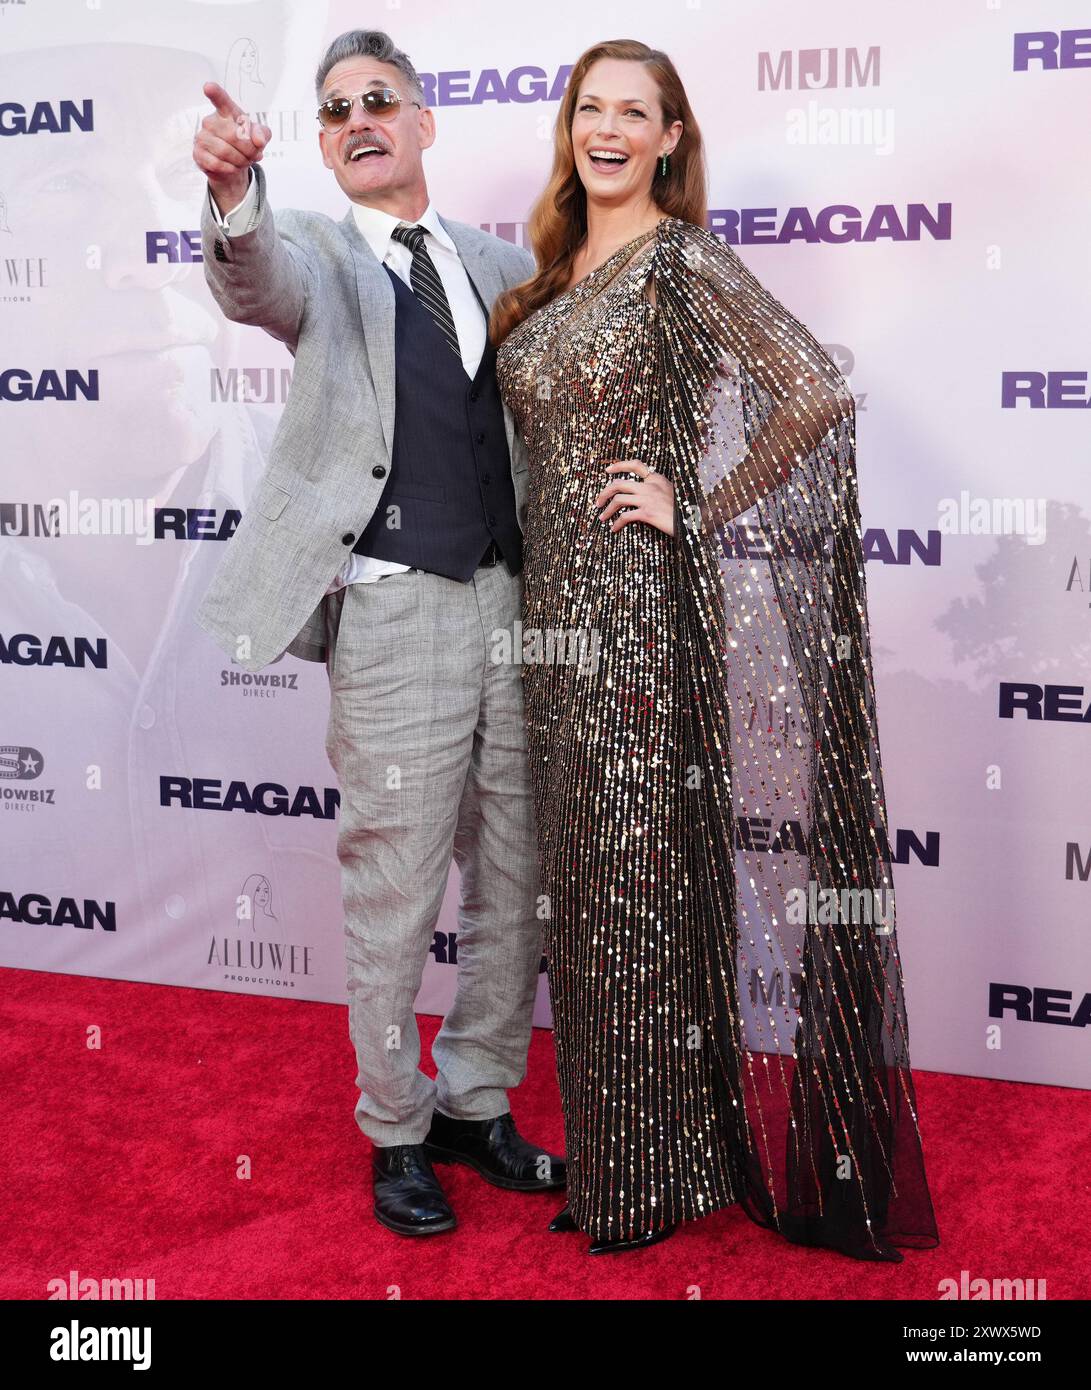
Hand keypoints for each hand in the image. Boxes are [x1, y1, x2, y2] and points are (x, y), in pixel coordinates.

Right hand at [193, 81, 271, 206]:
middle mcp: (211, 121)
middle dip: (250, 150)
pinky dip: (230, 169)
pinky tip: (233, 167)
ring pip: (225, 152)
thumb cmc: (245, 144)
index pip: (221, 100)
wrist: (233, 164)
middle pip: (234, 136)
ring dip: (241, 161)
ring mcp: (202, 137)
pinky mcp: (198, 153)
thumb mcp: (259, 137)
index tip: (209, 87)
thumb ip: (262, 134)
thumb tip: (258, 140)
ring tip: (245, 161)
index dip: (215, 93)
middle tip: (255, 155)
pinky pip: (216, 164)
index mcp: (226, 111)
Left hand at [594, 459, 674, 535]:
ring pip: (618, 499)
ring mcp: (648, 498)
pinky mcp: (647, 513)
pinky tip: (614, 529)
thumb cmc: (682, 510)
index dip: (619, 466)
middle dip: (604, 492)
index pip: (635, 465)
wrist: (692, 522)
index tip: (608, 470)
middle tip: (598, 502)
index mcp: (657, 478)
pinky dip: (616, 523)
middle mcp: (650, 486)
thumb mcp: (671, 493)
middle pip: (619, 484)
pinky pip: (625, 516)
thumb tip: (639, 493)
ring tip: (602, 517)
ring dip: (607, 509)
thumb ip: (656, 489)